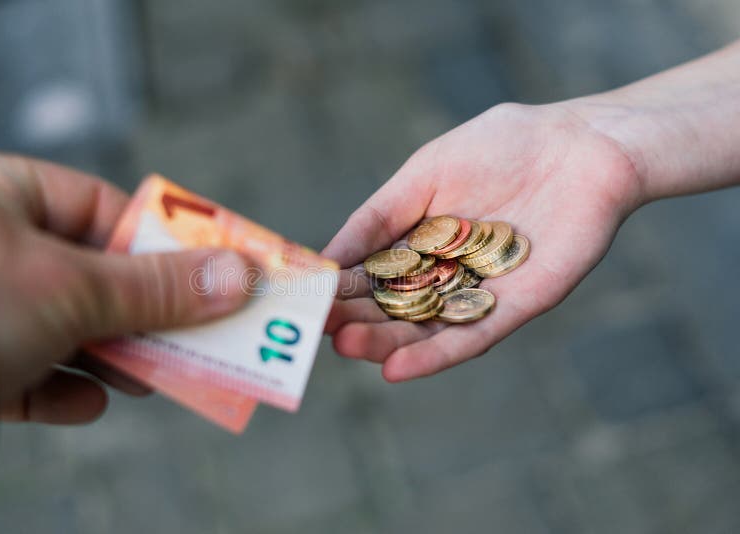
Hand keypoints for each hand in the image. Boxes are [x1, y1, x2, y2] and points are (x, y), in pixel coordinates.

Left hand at [0, 149, 248, 423]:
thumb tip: (240, 275)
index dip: (158, 243)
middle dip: (140, 310)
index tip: (207, 272)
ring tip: (151, 378)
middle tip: (194, 332)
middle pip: (84, 273)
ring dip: (107, 355)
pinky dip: (55, 389)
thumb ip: (158, 287)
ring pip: (55, 325)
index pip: (97, 208)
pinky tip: (86, 405)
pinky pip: (16, 370)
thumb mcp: (72, 289)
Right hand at [324, 103, 644, 381]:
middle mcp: (448, 275)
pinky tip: (397, 369)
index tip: (307, 304)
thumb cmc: (501, 146)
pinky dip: (436, 354)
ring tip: (348, 348)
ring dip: (388, 345)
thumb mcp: (423, 174)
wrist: (582, 143)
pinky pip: (474, 335)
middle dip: (359, 323)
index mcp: (422, 243)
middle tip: (323, 334)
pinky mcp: (519, 306)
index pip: (373, 276)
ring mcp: (482, 293)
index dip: (342, 291)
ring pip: (428, 329)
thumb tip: (326, 257)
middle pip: (396, 310)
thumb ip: (378, 217)